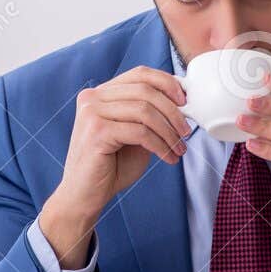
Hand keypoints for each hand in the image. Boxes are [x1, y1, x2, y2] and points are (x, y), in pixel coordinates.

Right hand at [39, 65, 188, 268]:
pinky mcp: (96, 132)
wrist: (84, 197)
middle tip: (186, 132)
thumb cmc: (110, 168)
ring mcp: (92, 113)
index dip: (167, 83)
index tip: (185, 102)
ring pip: (145, 111)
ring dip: (169, 131)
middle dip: (173, 111)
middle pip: (145, 91)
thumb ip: (150, 117)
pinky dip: (160, 145)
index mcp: (101, 94)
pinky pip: (140, 132)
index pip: (140, 74)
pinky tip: (168, 158)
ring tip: (179, 148)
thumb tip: (182, 104)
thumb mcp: (135, 135)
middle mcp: (93, 98)